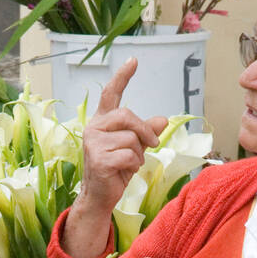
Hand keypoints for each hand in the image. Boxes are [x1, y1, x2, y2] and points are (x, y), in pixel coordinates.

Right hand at [81, 59, 167, 213]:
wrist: (100, 196)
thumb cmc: (115, 170)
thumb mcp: (134, 148)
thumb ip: (146, 133)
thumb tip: (163, 119)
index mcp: (101, 121)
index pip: (111, 94)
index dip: (123, 77)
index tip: (134, 60)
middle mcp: (94, 128)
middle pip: (127, 115)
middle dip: (144, 131)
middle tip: (154, 143)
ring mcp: (93, 144)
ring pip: (131, 139)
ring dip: (138, 154)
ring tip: (129, 165)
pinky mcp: (98, 160)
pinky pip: (129, 156)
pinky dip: (134, 165)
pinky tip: (125, 172)